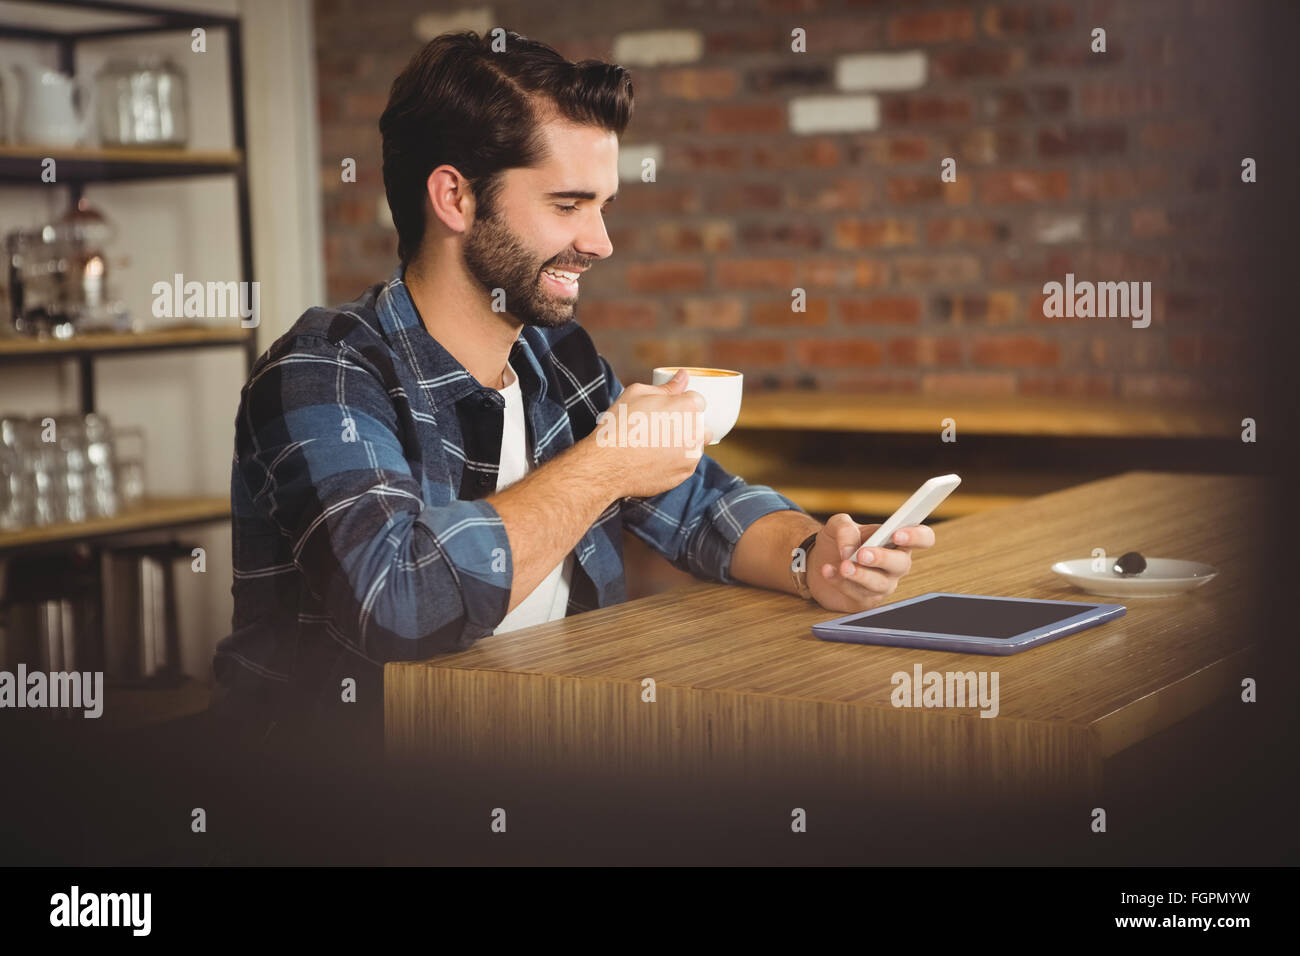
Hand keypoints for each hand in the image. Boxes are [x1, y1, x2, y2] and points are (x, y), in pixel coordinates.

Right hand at [583, 369, 711, 498]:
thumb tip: (684, 376)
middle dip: (687, 425)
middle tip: (661, 427)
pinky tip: (653, 459)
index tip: (665, 409)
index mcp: (689, 406)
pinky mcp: (684, 474)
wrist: (608, 463)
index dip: (681, 403)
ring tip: (654, 445)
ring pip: (694, 446)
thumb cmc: (619, 424)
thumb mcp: (638, 393)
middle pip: (701, 425)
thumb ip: (667, 386)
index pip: (697, 400)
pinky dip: (674, 461)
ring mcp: (692, 455)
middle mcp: (697, 431)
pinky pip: (685, 464)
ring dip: (682, 444)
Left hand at [806, 513, 935, 612]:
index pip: (923, 538)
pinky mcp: (866, 601)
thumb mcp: (838, 525)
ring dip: (860, 574)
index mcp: (897, 540)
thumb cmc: (838, 541)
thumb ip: (845, 528)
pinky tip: (828, 570)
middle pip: (902, 564)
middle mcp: (895, 564)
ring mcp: (883, 584)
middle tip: (862, 554)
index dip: (916, 536)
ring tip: (844, 566)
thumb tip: (849, 547)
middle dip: (883, 558)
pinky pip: (857, 594)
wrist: (819, 562)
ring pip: (880, 584)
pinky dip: (840, 582)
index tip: (897, 534)